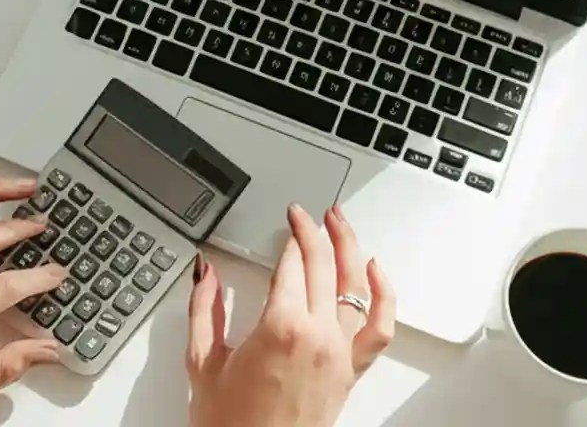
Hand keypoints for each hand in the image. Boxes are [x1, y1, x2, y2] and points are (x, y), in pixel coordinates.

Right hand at [186, 204, 395, 426]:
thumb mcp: (203, 363)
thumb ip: (203, 310)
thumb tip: (205, 273)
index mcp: (280, 328)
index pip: (292, 264)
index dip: (290, 237)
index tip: (286, 222)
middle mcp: (317, 336)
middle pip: (323, 266)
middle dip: (314, 232)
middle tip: (304, 214)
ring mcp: (339, 354)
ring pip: (355, 286)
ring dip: (349, 248)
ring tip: (340, 224)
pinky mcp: (350, 372)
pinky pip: (379, 327)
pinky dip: (383, 295)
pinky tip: (374, 272)